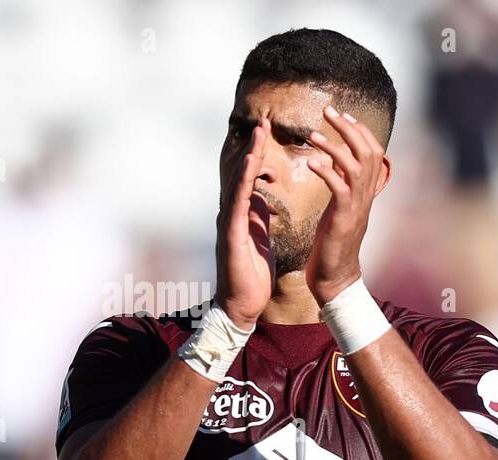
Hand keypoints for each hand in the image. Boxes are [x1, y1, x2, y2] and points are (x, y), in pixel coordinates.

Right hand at [214, 117, 274, 328]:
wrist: (243, 303)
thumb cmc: (251, 272)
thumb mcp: (260, 237)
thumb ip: (258, 216)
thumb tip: (261, 199)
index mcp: (241, 211)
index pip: (249, 175)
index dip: (258, 152)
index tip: (269, 131)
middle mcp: (231, 210)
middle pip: (240, 170)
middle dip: (252, 145)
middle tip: (264, 119)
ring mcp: (228, 219)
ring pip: (237, 179)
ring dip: (248, 154)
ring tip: (259, 132)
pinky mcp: (230, 232)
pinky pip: (237, 201)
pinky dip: (243, 180)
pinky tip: (250, 163)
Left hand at [304, 105, 387, 305]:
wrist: (335, 278)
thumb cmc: (333, 245)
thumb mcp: (340, 209)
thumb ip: (341, 186)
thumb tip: (334, 165)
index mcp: (365, 193)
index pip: (372, 152)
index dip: (360, 131)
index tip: (342, 115)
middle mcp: (365, 197)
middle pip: (368, 152)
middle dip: (349, 128)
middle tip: (328, 111)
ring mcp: (357, 208)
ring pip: (355, 166)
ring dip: (334, 145)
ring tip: (312, 134)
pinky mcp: (343, 219)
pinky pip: (339, 188)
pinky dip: (325, 171)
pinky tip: (310, 163)